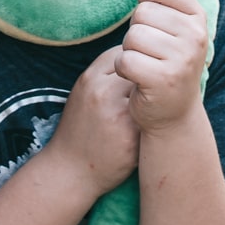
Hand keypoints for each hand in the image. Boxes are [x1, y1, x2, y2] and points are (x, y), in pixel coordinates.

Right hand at [46, 47, 138, 198]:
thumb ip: (105, 75)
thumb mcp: (84, 94)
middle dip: (146, 79)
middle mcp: (103, 93)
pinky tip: (150, 125)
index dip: (135, 63)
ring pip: (150, 92)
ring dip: (153, 98)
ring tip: (150, 108)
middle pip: (140, 70)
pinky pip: (153, 117)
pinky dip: (154, 119)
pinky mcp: (132, 136)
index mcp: (90, 79)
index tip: (137, 75)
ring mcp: (118, 115)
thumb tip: (139, 56)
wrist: (71, 171)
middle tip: (147, 91)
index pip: (124, 53)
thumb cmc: (80, 130)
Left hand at [116, 0, 207, 132]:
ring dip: (129, 51)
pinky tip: (138, 79)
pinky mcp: (163, 79)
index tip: (151, 16)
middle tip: (150, 51)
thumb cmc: (167, 62)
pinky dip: (124, 70)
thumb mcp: (175, 28)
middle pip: (141, 13)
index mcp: (198, 17)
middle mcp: (195, 36)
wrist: (174, 112)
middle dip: (136, 31)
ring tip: (145, 64)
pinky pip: (125, 60)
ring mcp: (182, 58)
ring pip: (131, 37)